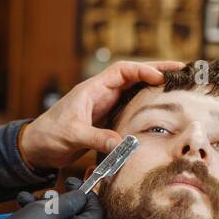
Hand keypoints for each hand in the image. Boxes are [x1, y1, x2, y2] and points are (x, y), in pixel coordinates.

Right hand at [0, 183, 102, 218]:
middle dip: (60, 203)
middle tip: (46, 194)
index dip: (87, 195)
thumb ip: (69, 200)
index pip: (96, 213)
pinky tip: (23, 218)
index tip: (74, 184)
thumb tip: (82, 196)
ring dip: (46, 213)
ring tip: (27, 202)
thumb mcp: (46, 209)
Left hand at [18, 60, 181, 170]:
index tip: (160, 77)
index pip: (122, 71)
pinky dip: (146, 106)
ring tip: (178, 86)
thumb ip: (95, 138)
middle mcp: (100, 94)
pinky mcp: (106, 120)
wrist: (36, 148)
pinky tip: (161, 109)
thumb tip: (121, 144)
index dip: (142, 70)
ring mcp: (104, 106)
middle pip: (133, 76)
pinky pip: (130, 108)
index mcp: (92, 89)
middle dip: (157, 71)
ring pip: (134, 91)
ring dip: (154, 88)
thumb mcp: (72, 136)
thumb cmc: (49, 136)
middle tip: (182, 70)